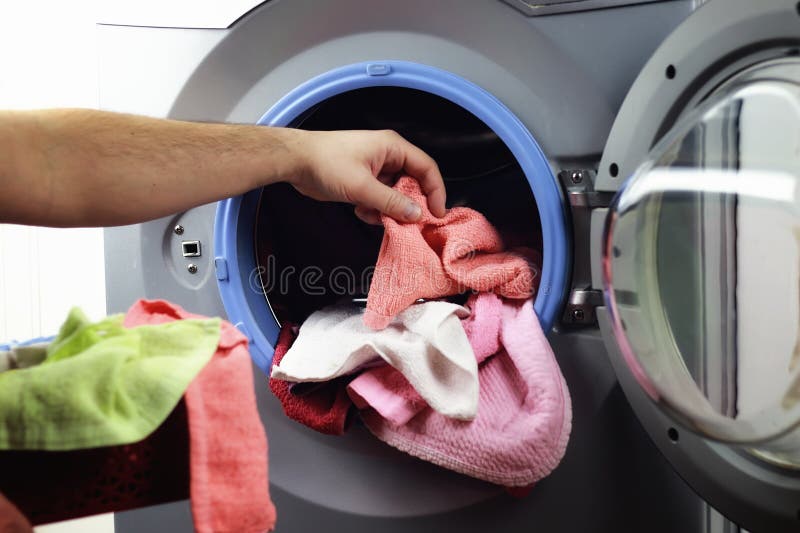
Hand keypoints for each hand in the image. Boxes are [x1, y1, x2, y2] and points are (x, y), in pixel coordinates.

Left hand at [290, 129, 445, 223]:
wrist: (295, 162)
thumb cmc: (327, 163)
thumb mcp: (362, 187)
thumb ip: (392, 202)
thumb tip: (417, 214)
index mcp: (393, 148)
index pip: (426, 168)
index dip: (436, 191)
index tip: (437, 214)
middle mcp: (387, 157)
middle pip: (413, 183)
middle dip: (409, 205)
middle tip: (408, 223)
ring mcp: (375, 169)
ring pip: (395, 195)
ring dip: (389, 210)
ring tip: (377, 218)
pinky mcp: (363, 181)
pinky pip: (380, 199)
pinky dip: (375, 210)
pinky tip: (361, 212)